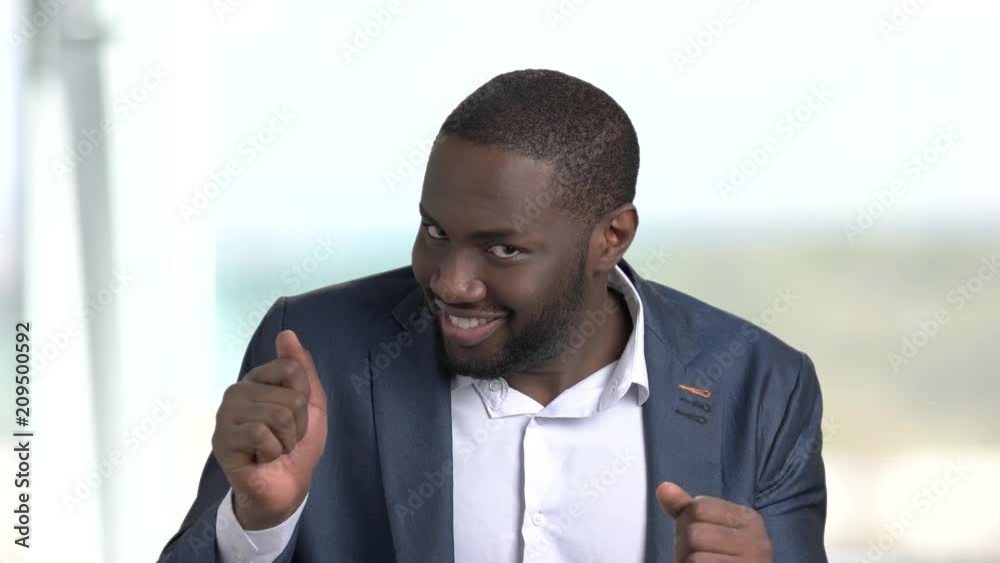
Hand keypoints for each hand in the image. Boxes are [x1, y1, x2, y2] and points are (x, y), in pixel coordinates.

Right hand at [212, 329, 327, 529]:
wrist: (285, 488)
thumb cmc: (296, 446)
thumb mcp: (311, 404)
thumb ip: (302, 369)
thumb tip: (286, 334)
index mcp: (257, 379)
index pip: (292, 369)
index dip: (304, 398)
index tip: (296, 416)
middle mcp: (236, 392)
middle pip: (290, 397)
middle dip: (298, 425)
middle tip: (283, 439)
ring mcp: (225, 415)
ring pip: (278, 415)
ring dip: (287, 440)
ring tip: (274, 448)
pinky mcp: (222, 440)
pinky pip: (262, 435)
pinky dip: (273, 451)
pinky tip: (261, 458)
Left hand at [656, 482, 771, 562]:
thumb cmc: (725, 557)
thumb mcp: (709, 528)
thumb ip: (686, 509)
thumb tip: (663, 488)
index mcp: (749, 518)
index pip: (700, 506)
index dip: (686, 521)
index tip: (698, 537)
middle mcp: (755, 540)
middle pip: (694, 532)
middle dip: (685, 546)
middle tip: (697, 555)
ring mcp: (750, 561)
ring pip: (695, 556)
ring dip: (688, 562)